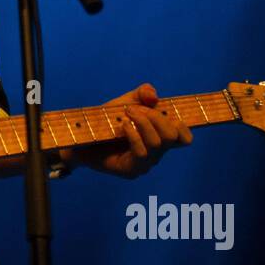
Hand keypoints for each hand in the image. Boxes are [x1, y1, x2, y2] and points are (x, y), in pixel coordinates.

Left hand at [57, 83, 191, 178]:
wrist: (80, 138)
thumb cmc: (106, 122)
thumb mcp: (126, 101)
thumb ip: (142, 94)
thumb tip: (154, 96)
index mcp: (159, 138)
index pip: (185, 139)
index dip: (183, 126)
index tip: (163, 111)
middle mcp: (156, 153)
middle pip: (173, 136)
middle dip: (156, 117)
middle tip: (134, 110)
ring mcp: (144, 164)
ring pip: (158, 143)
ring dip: (143, 122)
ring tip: (126, 115)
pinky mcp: (130, 170)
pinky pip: (141, 153)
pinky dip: (134, 134)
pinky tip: (122, 126)